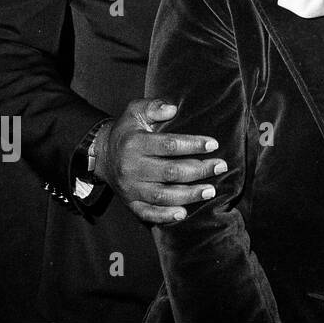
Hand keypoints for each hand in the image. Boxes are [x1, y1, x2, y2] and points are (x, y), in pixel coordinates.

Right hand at [94, 99, 225, 224]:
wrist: (102, 155)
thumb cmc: (127, 131)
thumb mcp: (135, 111)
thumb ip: (153, 106)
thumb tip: (172, 109)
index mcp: (135, 144)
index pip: (168, 145)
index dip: (192, 144)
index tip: (213, 144)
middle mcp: (132, 168)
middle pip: (170, 172)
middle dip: (199, 170)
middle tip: (221, 166)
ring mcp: (130, 188)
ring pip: (162, 196)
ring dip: (189, 195)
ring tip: (211, 190)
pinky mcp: (130, 202)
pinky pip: (147, 213)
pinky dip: (165, 215)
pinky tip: (183, 213)